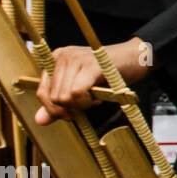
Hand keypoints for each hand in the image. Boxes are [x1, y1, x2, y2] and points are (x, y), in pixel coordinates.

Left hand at [34, 38, 150, 124]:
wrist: (137, 57)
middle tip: (89, 102)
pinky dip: (87, 101)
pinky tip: (97, 97)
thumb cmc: (110, 72)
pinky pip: (77, 93)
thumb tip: (39, 121)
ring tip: (95, 97)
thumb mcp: (81, 88)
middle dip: (72, 108)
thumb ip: (60, 104)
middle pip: (54, 97)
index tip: (69, 114)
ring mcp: (75, 59)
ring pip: (64, 97)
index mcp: (56, 60)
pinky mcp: (90, 65)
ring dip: (82, 105)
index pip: (42, 92)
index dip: (54, 109)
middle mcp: (63, 56)